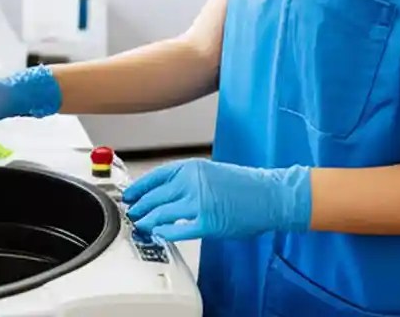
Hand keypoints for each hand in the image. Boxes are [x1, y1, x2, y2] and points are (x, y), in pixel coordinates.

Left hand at [122, 159, 310, 241]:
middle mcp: (192, 182)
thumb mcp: (211, 172)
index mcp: (192, 167)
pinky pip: (177, 230)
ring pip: (161, 214)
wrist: (270, 195)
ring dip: (147, 220)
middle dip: (140, 206)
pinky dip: (165, 232)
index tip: (129, 195)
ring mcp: (199, 203)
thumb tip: (165, 193)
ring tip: (141, 224)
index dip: (138, 187)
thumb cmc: (245, 186)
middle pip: (154, 196)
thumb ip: (188, 180)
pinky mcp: (207, 223)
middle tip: (133, 213)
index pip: (155, 176)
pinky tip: (159, 233)